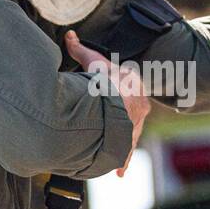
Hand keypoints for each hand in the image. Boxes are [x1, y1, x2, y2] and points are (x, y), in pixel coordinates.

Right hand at [65, 31, 150, 175]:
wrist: (111, 108)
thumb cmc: (103, 83)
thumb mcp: (92, 62)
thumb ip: (80, 49)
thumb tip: (70, 35)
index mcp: (133, 88)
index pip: (130, 90)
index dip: (121, 93)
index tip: (116, 96)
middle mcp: (138, 109)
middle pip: (131, 115)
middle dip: (125, 121)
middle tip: (113, 126)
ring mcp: (134, 127)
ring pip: (128, 136)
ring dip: (122, 143)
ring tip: (117, 154)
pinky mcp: (127, 143)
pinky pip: (123, 154)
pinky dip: (120, 162)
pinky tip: (120, 172)